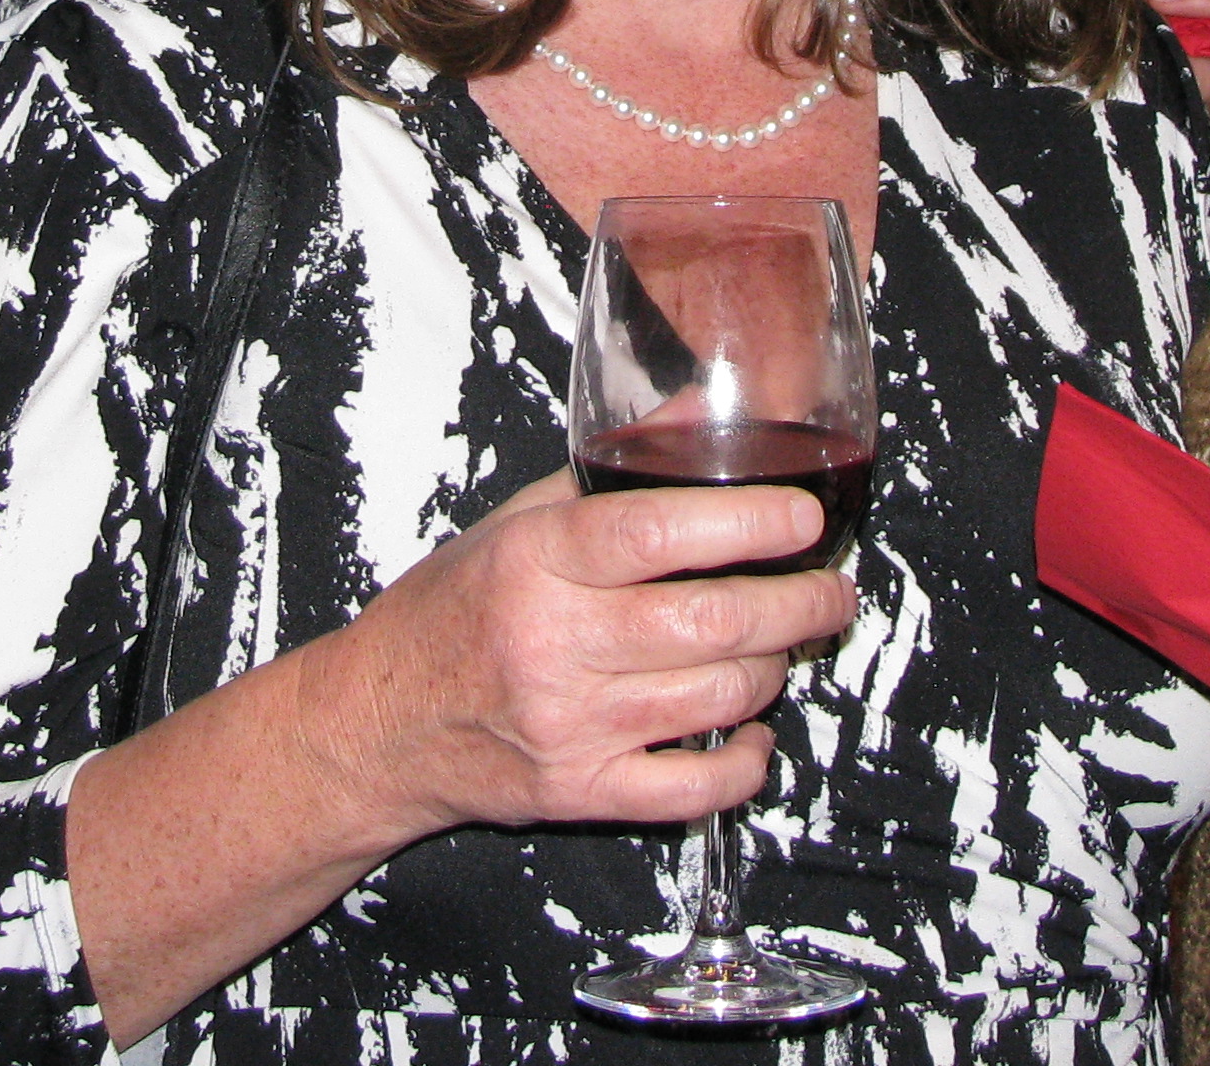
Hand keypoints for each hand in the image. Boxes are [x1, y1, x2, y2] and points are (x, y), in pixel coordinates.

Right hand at [300, 470, 858, 847]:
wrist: (379, 725)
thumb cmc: (452, 613)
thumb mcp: (512, 524)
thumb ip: (605, 479)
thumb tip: (694, 417)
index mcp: (537, 562)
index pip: (658, 533)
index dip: (747, 524)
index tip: (802, 517)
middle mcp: (554, 644)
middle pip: (711, 624)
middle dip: (798, 605)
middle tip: (831, 589)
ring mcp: (571, 725)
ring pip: (717, 699)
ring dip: (774, 670)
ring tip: (785, 644)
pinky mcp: (582, 792)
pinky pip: (694, 789)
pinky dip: (746, 763)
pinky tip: (754, 732)